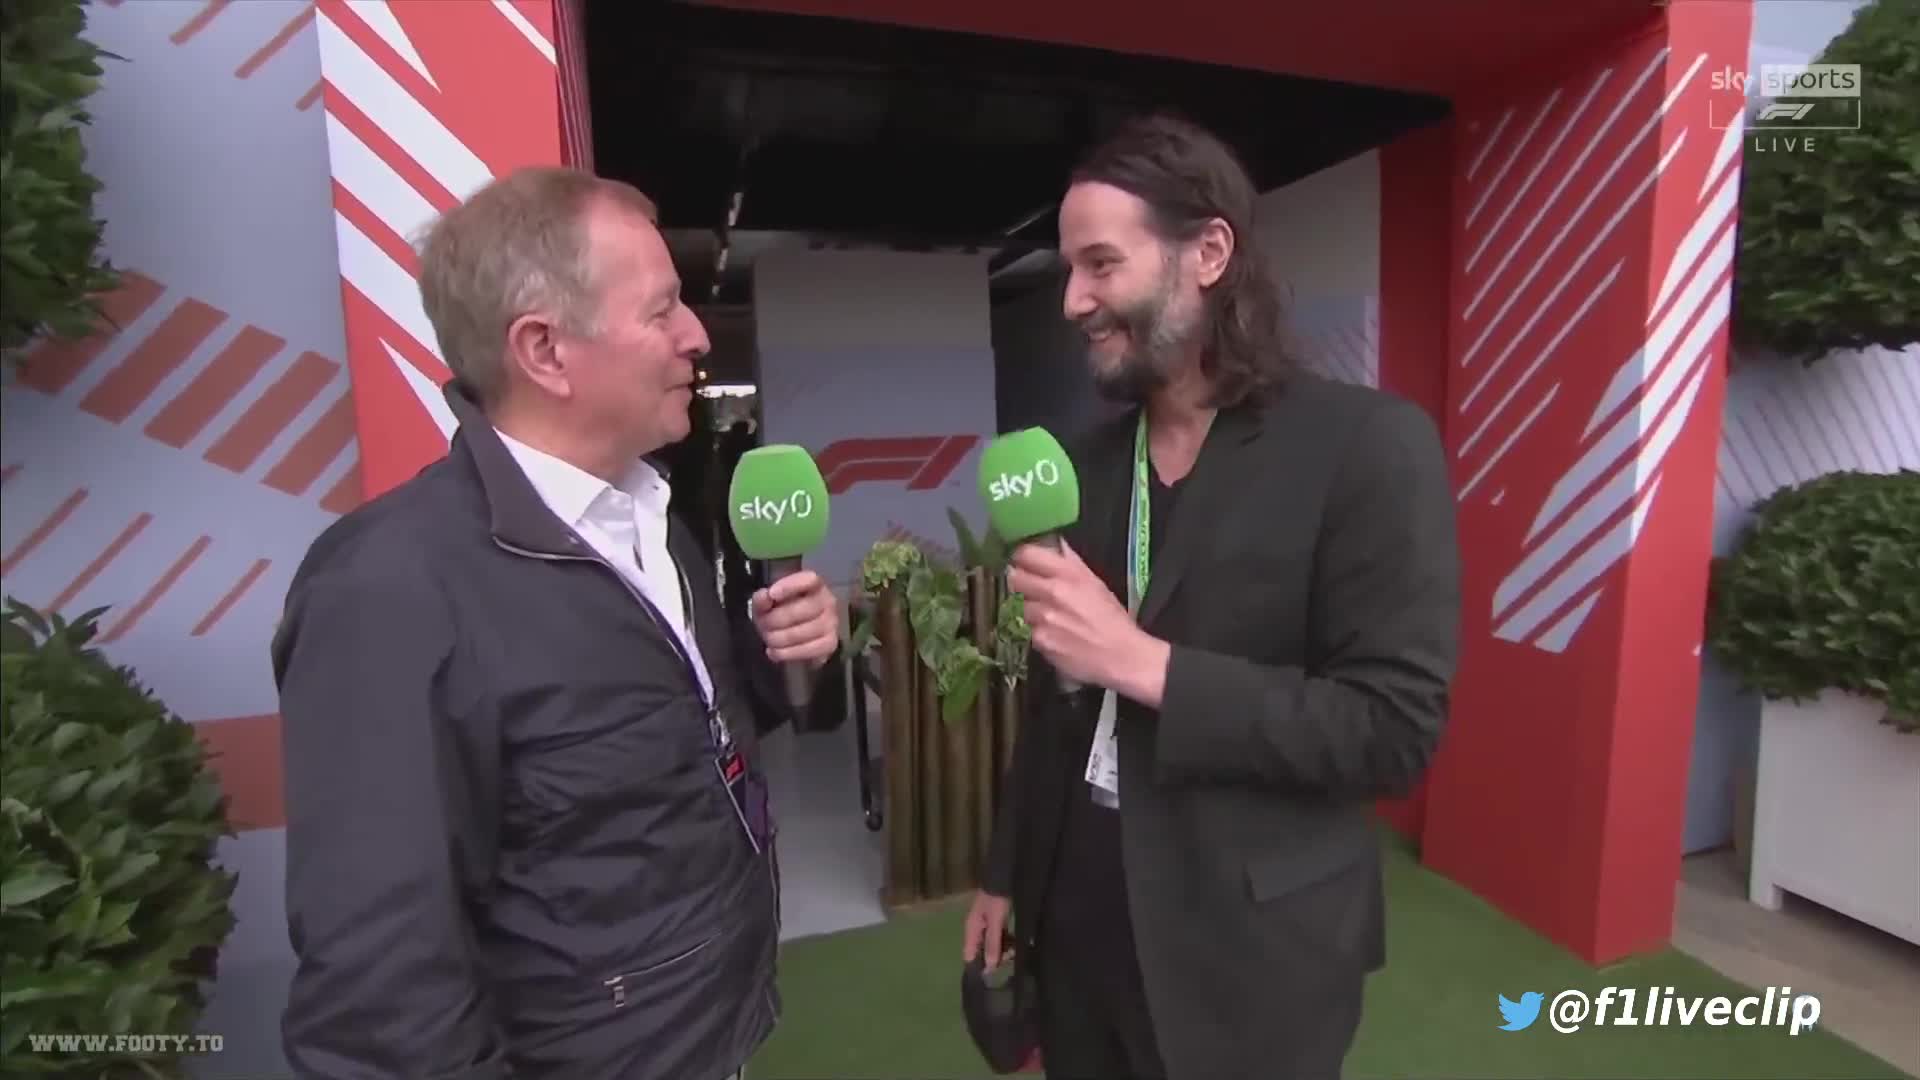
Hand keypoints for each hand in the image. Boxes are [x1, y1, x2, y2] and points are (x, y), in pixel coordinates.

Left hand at [752, 571, 839, 667]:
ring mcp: (831, 624)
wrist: (796, 635)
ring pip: (802, 632)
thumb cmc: (782, 612)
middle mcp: (828, 601)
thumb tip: (764, 596)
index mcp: (815, 585)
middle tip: (762, 625)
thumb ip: (763, 598)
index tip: (771, 594)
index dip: (790, 586)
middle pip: (802, 609)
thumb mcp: (768, 604)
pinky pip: (806, 651)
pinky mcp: (829, 644)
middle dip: (775, 619)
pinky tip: (773, 652)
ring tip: (767, 639)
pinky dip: (785, 653)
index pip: (809, 580)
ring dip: (778, 638)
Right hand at [962, 891, 1012, 971]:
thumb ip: (992, 943)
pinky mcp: (996, 922)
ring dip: (1002, 950)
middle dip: (995, 957)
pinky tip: (1015, 944)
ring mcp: (986, 926)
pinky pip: (998, 938)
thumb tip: (990, 967)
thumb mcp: (995, 922)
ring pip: (991, 945)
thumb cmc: (997, 900)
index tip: (992, 974)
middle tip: (1009, 956)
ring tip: (1015, 950)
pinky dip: (1006, 942)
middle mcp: (976, 930)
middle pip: (981, 952)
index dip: (978, 966)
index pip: (969, 955)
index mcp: (971, 930)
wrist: (1003, 878)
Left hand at [1007, 539, 1144, 688]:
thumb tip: (1055, 543)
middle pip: (1015, 578)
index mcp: (1069, 573)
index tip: (1022, 562)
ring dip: (1029, 610)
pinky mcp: (1039, 640)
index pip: (1026, 554)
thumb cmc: (1111, 618)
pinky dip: (1037, 632)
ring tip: (1049, 617)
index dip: (1021, 558)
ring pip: (1020, 606)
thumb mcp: (1095, 583)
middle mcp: (1053, 591)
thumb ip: (1071, 562)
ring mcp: (1044, 617)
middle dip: (1021, 582)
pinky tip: (1053, 635)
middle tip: (1030, 589)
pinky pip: (1027, 630)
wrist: (1121, 656)